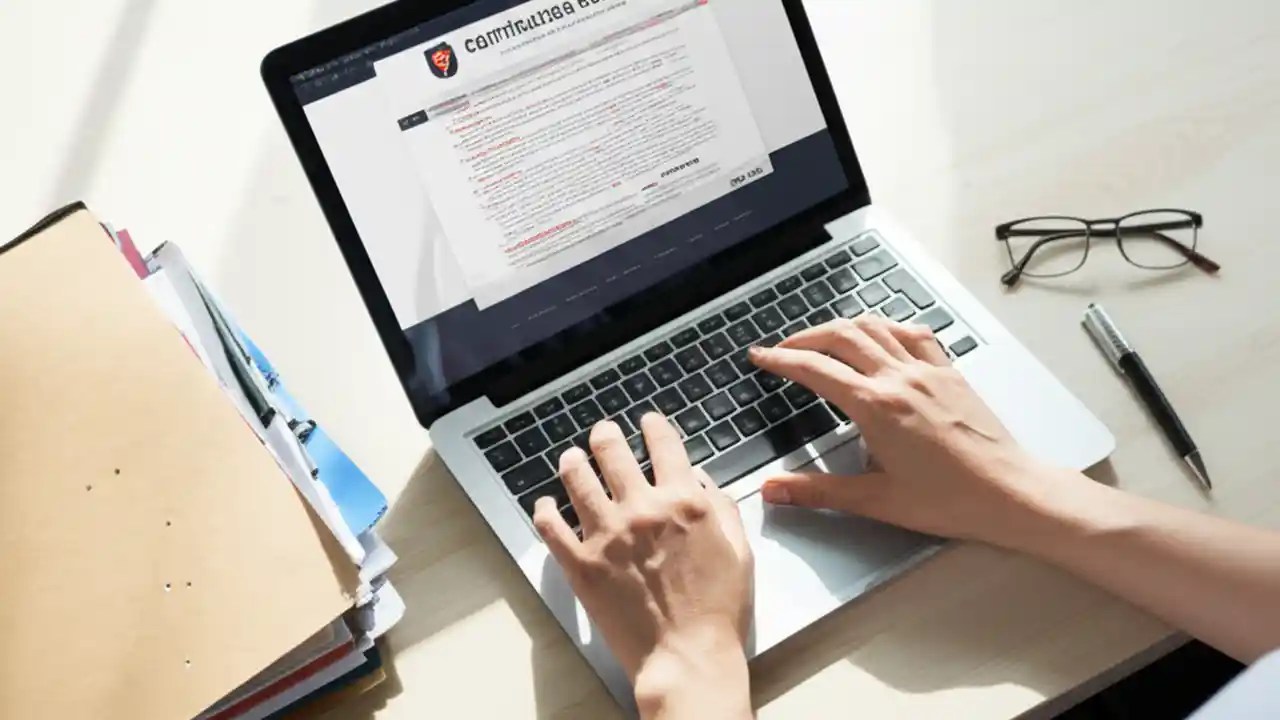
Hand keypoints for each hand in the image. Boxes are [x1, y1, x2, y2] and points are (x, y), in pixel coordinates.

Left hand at [533, 414, 753, 717]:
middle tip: (603, 433)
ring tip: (571, 457)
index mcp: (684, 502)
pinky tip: (546, 504)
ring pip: (577, 479)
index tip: (648, 421)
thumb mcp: (739, 551)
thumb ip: (722, 509)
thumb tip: (704, 482)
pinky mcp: (581, 564)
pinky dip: (545, 510)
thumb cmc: (718, 610)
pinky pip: (551, 527)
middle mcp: (642, 509)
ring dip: (573, 462)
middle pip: (613, 452)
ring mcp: (607, 535)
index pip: (665, 445)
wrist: (687, 655)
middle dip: (606, 435)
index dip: (654, 426)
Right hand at [750, 315, 1079, 546]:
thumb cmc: (950, 500)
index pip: (815, 369)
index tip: (760, 356)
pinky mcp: (950, 373)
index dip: (781, 359)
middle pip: (841, 336)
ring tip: (822, 338)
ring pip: (876, 328)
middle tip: (783, 348)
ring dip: (842, 327)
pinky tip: (881, 336)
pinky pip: (913, 334)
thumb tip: (772, 490)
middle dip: (805, 337)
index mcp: (876, 407)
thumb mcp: (875, 501)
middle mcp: (900, 379)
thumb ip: (817, 492)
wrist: (1009, 493)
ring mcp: (928, 371)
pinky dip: (887, 327)